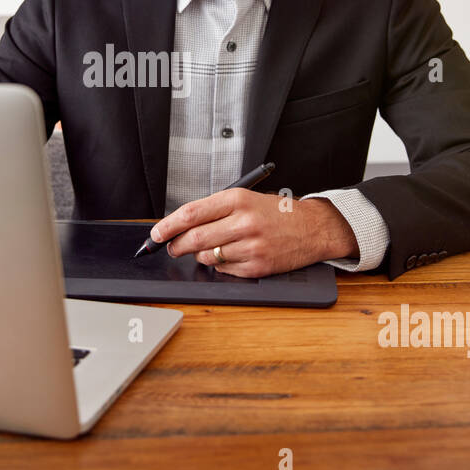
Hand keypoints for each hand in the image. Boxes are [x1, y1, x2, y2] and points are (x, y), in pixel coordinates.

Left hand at [151, 189, 358, 277]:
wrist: (312, 228)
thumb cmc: (276, 213)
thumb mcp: (245, 199)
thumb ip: (214, 210)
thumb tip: (180, 226)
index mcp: (237, 199)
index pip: (191, 214)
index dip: (167, 226)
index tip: (156, 234)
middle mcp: (243, 222)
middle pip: (194, 238)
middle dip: (176, 246)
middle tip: (172, 248)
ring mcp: (251, 246)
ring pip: (207, 257)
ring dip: (200, 256)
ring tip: (211, 248)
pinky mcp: (257, 266)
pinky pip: (224, 270)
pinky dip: (220, 265)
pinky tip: (232, 256)